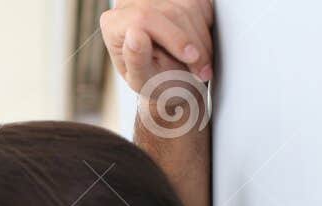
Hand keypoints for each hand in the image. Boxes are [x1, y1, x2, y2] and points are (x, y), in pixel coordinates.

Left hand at [100, 0, 214, 87]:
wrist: (172, 80)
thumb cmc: (152, 82)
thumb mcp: (142, 80)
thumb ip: (135, 60)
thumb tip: (135, 35)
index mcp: (114, 23)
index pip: (144, 18)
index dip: (173, 37)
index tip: (191, 57)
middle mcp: (132, 4)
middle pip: (171, 12)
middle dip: (192, 43)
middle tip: (201, 71)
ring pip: (190, 7)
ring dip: (202, 40)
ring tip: (201, 66)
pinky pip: (202, 5)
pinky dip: (207, 29)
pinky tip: (200, 49)